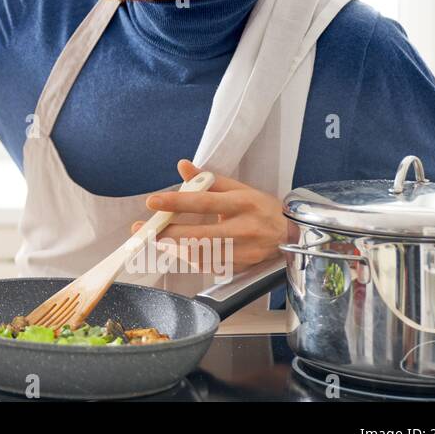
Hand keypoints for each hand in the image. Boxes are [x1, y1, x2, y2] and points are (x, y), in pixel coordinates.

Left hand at [130, 159, 287, 271]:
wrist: (291, 236)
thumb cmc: (260, 208)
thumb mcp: (239, 188)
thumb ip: (209, 180)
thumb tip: (182, 166)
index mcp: (243, 203)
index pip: (205, 202)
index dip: (177, 202)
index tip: (152, 202)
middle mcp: (244, 229)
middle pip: (200, 234)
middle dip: (168, 233)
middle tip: (143, 230)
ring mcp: (244, 252)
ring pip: (201, 254)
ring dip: (174, 247)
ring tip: (155, 238)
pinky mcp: (241, 268)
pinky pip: (208, 265)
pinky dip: (188, 258)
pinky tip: (175, 250)